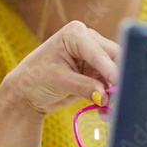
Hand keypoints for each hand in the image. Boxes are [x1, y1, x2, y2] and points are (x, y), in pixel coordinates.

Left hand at [0, 20, 119, 120]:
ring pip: (116, 74)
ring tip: (110, 111)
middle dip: (117, 80)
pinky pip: (111, 86)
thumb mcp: (57, 80)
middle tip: (119, 100)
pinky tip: (105, 112)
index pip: (99, 51)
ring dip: (115, 93)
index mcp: (76, 34)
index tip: (118, 82)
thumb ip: (82, 86)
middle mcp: (89, 41)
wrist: (27, 92)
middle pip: (114, 59)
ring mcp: (95, 58)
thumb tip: (105, 96)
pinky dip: (109, 99)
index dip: (110, 68)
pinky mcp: (97, 74)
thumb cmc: (34, 78)